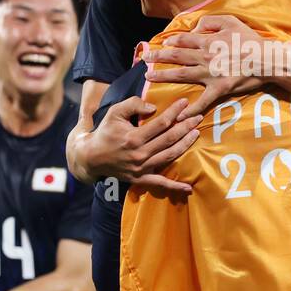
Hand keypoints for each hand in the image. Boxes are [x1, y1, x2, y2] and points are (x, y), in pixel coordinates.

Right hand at [75, 96, 200, 193]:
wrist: (91, 157)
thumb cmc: (105, 132)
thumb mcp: (114, 112)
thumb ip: (133, 105)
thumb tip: (153, 107)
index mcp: (133, 137)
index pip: (161, 123)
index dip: (175, 112)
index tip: (185, 103)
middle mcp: (139, 154)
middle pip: (169, 139)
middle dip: (186, 126)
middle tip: (198, 117)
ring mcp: (141, 168)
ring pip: (169, 156)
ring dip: (186, 145)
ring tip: (196, 133)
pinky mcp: (140, 178)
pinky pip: (160, 184)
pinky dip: (174, 187)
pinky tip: (189, 188)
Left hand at [143, 15, 268, 117]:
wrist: (266, 60)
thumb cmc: (250, 40)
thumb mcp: (232, 21)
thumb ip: (210, 21)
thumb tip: (195, 28)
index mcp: (208, 41)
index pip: (183, 40)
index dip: (170, 41)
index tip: (161, 44)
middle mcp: (205, 57)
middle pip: (176, 56)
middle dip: (158, 57)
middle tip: (144, 58)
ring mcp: (210, 74)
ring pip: (181, 74)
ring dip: (163, 76)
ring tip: (149, 77)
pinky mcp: (218, 89)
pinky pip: (202, 100)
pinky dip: (191, 109)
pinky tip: (180, 116)